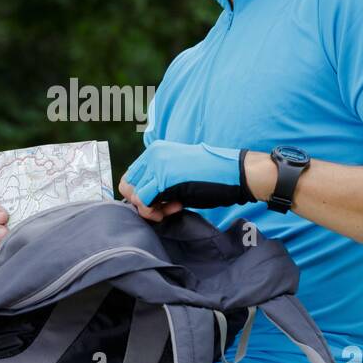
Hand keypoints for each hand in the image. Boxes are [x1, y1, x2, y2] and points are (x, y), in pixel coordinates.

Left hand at [119, 140, 254, 215]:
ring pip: (134, 195)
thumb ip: (158, 180)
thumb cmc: (210, 177)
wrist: (234, 173)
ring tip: (173, 207)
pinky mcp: (164, 179)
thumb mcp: (177, 173)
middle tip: (164, 208)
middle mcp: (153, 154)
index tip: (161, 201)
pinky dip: (155, 211)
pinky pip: (144, 202)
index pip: (132, 176)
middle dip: (142, 202)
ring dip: (150, 208)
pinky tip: (177, 207)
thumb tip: (141, 200)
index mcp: (156, 150)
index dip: (141, 193)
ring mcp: (157, 165)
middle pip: (127, 185)